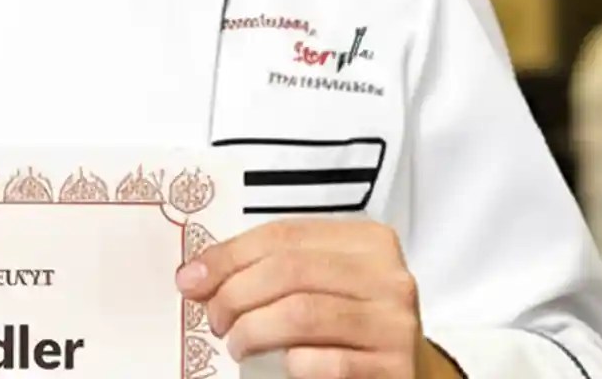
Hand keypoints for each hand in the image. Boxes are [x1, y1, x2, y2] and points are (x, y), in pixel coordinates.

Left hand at [176, 219, 460, 378]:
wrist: (411, 371)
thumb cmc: (351, 322)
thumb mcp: (319, 282)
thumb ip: (270, 269)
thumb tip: (196, 276)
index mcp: (367, 240)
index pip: (283, 235)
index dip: (228, 256)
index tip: (191, 279)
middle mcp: (389, 275)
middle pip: (288, 271)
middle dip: (235, 294)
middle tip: (214, 317)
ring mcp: (396, 322)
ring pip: (301, 314)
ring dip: (252, 330)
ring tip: (237, 343)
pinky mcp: (395, 366)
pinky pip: (324, 362)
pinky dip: (290, 363)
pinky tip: (279, 364)